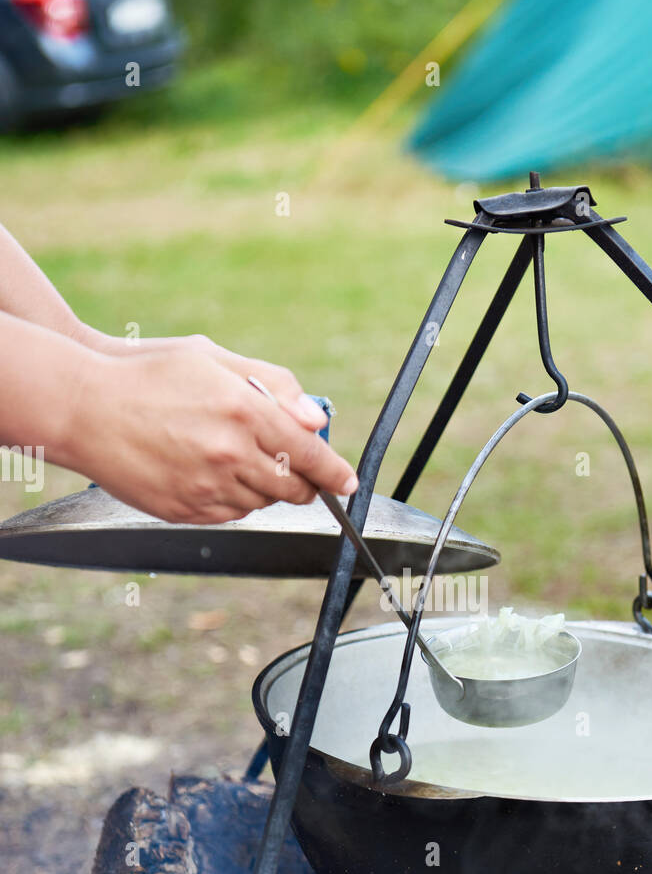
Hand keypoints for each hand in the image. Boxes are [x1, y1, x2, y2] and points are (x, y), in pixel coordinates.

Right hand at [69, 344, 357, 522]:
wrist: (81, 406)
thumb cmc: (147, 372)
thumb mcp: (212, 358)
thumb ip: (272, 385)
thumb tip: (315, 421)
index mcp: (243, 410)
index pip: (310, 454)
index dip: (335, 472)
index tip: (349, 482)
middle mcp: (229, 453)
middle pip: (292, 487)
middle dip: (303, 482)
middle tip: (299, 472)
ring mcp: (206, 486)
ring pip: (262, 503)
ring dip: (265, 488)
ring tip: (238, 459)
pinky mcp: (185, 510)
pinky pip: (230, 515)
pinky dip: (235, 500)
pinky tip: (214, 474)